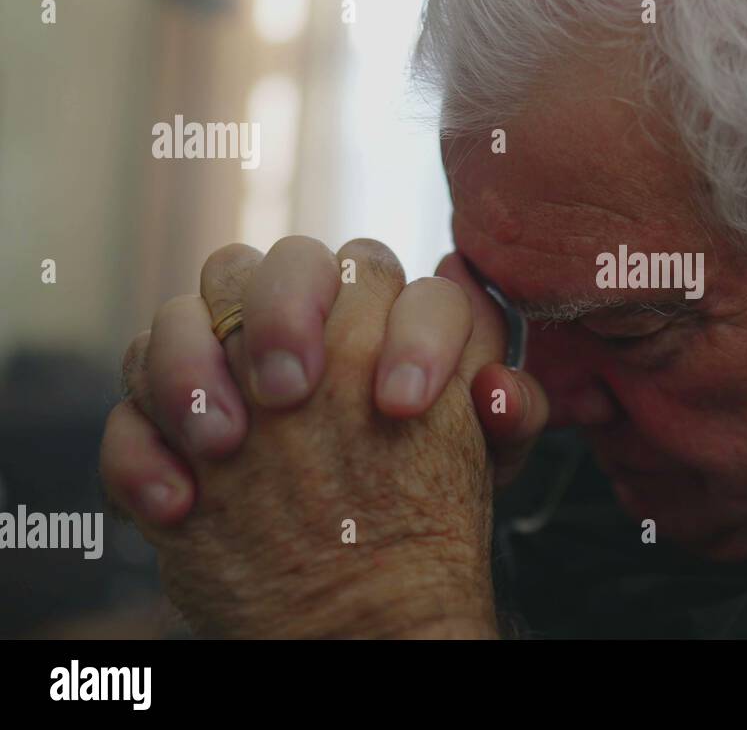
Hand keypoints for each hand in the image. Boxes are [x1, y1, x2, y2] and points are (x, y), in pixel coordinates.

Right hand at [100, 237, 539, 636]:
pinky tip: (181, 506)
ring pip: (181, 312)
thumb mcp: (481, 463)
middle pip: (277, 262)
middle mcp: (299, 329)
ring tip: (225, 446)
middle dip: (279, 313)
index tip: (403, 405)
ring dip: (191, 369)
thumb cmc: (423, 507)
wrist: (354, 596)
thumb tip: (498, 386)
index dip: (399, 330)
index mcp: (374, 317)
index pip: (385, 274)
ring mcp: (223, 373)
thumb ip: (508, 415)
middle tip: (291, 391)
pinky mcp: (162, 430)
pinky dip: (142, 455)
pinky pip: (126, 412)